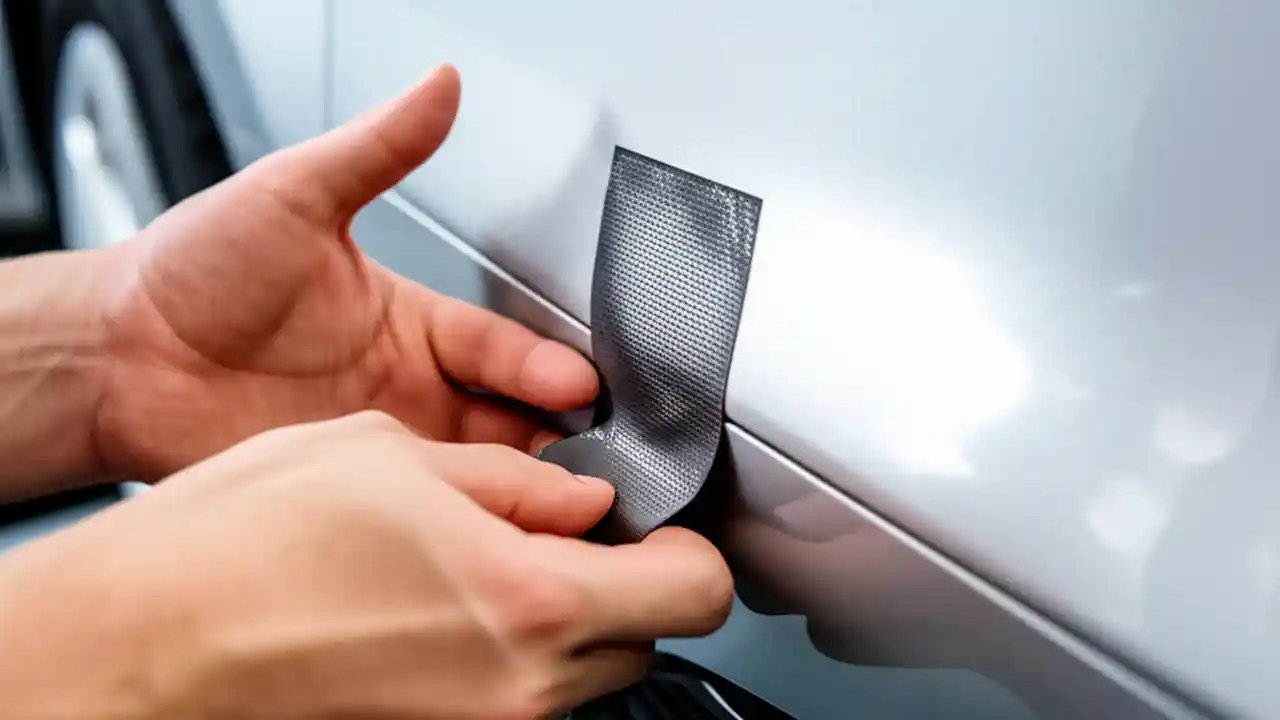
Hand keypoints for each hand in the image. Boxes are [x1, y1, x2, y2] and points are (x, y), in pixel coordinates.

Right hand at [0, 412, 733, 718]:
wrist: (143, 641)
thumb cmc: (242, 543)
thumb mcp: (391, 456)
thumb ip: (511, 482)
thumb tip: (578, 499)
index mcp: (529, 596)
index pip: (693, 590)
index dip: (685, 546)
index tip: (655, 520)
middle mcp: (520, 683)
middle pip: (646, 635)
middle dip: (625, 580)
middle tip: (567, 532)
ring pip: (586, 672)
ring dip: (565, 617)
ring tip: (486, 561)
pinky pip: (521, 696)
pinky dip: (511, 650)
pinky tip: (441, 603)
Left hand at [93, 65, 592, 479]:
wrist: (117, 355)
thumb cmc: (196, 267)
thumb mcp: (297, 194)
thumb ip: (378, 150)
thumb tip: (439, 87)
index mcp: (409, 319)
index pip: (499, 345)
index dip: (541, 365)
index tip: (580, 381)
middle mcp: (406, 385)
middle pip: (506, 417)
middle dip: (555, 436)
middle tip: (595, 458)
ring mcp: (383, 444)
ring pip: (476, 470)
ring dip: (520, 486)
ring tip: (560, 503)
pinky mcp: (352, 496)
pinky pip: (422, 515)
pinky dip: (462, 527)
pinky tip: (489, 536)